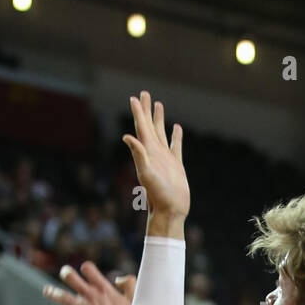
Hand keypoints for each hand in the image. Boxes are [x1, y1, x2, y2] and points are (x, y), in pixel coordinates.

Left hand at [44, 263, 135, 304]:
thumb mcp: (135, 300)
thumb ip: (129, 284)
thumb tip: (118, 279)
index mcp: (103, 288)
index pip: (89, 269)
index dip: (87, 269)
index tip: (86, 270)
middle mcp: (90, 295)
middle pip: (70, 277)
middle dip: (66, 274)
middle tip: (65, 273)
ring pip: (61, 296)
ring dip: (53, 293)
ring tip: (47, 291)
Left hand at [125, 91, 187, 220]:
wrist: (170, 211)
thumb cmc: (158, 195)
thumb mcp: (146, 174)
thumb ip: (138, 155)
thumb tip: (127, 137)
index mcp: (146, 152)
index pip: (141, 127)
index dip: (137, 112)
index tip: (134, 97)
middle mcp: (154, 152)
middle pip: (149, 126)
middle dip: (146, 110)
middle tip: (144, 93)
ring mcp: (165, 158)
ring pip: (161, 133)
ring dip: (159, 119)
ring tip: (158, 104)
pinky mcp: (176, 165)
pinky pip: (175, 145)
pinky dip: (176, 136)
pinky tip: (176, 127)